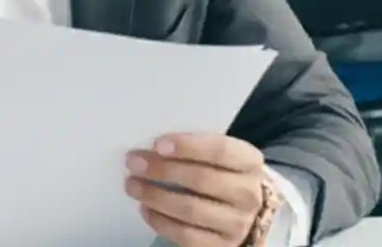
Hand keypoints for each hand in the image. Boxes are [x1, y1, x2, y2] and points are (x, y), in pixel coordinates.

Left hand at [124, 132, 268, 246]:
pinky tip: (146, 209)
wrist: (248, 213)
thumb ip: (197, 150)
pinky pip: (187, 235)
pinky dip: (161, 222)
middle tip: (134, 163)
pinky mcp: (223, 246)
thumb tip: (153, 148)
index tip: (158, 144)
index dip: (187, 146)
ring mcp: (238, 223)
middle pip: (202, 179)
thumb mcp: (222, 158)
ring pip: (191, 209)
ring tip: (133, 185)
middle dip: (163, 170)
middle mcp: (248, 194)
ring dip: (156, 196)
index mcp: (249, 162)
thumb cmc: (225, 175)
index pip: (220, 150)